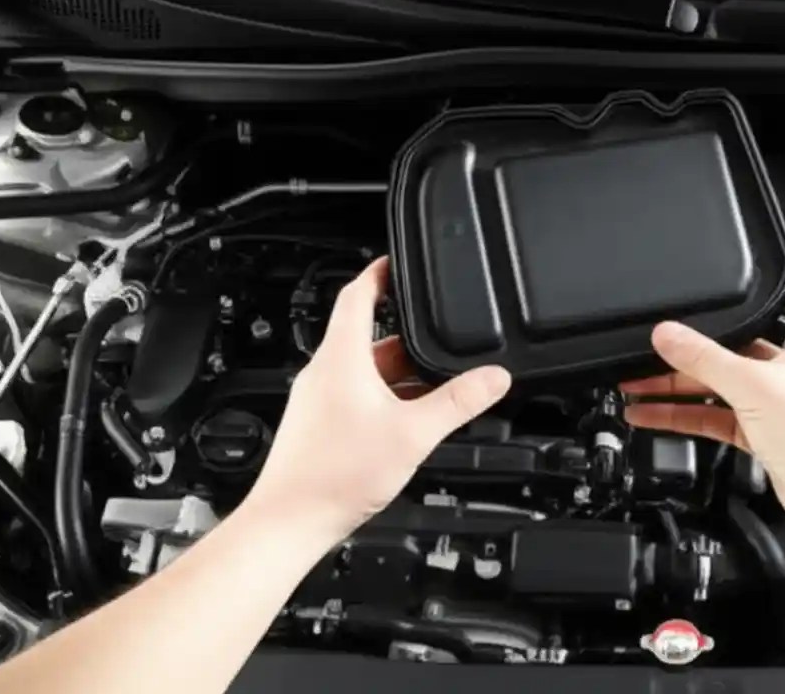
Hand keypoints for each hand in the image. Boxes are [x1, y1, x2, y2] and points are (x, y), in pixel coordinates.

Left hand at [244, 258, 510, 544]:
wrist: (291, 521)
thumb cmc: (335, 476)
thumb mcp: (413, 434)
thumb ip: (458, 402)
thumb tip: (493, 378)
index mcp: (341, 359)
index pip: (356, 295)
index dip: (379, 273)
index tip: (397, 263)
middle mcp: (324, 373)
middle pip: (368, 337)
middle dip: (406, 339)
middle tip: (440, 344)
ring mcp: (318, 400)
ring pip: (363, 371)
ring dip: (397, 375)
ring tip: (431, 389)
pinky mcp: (318, 425)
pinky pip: (355, 397)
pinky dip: (383, 399)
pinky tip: (404, 423)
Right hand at [622, 270, 784, 536]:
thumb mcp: (754, 386)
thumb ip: (706, 358)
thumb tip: (669, 334)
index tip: (755, 270)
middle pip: (748, 342)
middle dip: (703, 343)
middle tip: (663, 341)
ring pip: (727, 383)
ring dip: (685, 383)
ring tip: (639, 380)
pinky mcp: (770, 435)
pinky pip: (720, 417)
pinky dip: (688, 416)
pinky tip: (653, 415)